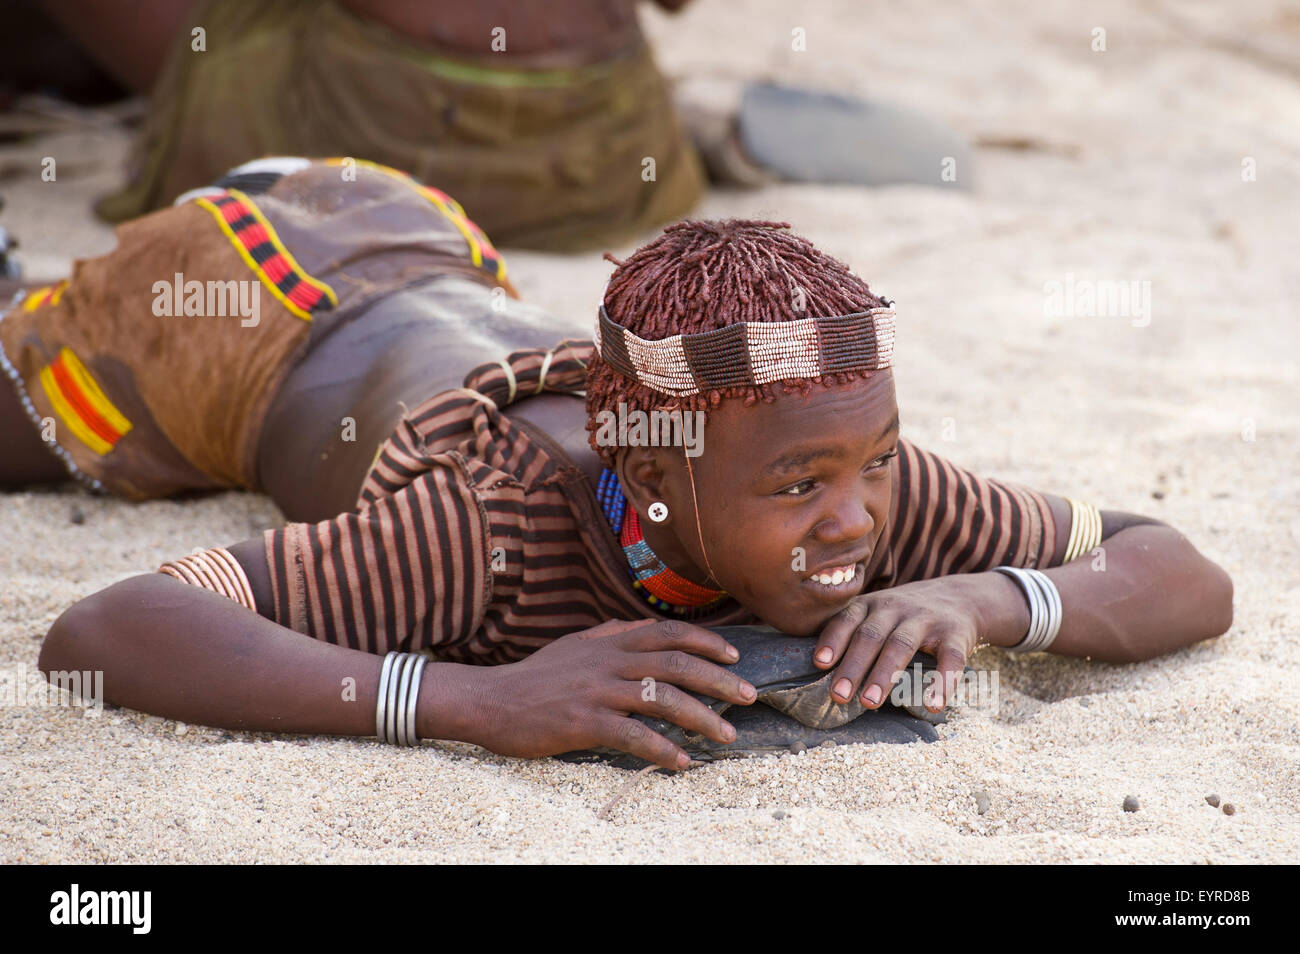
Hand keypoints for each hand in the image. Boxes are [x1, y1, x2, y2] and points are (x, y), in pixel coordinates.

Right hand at [465, 619, 756, 769]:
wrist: (491, 700)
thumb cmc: (535, 677)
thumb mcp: (575, 645)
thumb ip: (608, 634)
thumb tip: (637, 625)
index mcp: (610, 642)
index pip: (668, 633)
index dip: (706, 641)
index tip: (733, 656)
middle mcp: (610, 661)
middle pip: (677, 663)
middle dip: (719, 680)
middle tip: (749, 696)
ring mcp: (598, 690)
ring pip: (663, 698)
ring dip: (701, 717)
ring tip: (726, 735)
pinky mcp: (584, 721)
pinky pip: (632, 735)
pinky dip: (662, 749)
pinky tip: (681, 762)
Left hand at [813, 577, 982, 712]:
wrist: (960, 597)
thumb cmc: (903, 615)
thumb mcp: (876, 613)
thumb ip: (852, 632)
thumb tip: (818, 670)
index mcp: (872, 605)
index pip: (847, 619)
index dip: (833, 640)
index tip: (820, 663)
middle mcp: (895, 608)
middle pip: (871, 635)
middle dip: (853, 666)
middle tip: (838, 696)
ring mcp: (926, 620)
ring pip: (901, 645)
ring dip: (884, 674)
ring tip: (869, 703)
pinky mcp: (955, 634)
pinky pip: (949, 659)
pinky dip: (942, 683)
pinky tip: (933, 705)